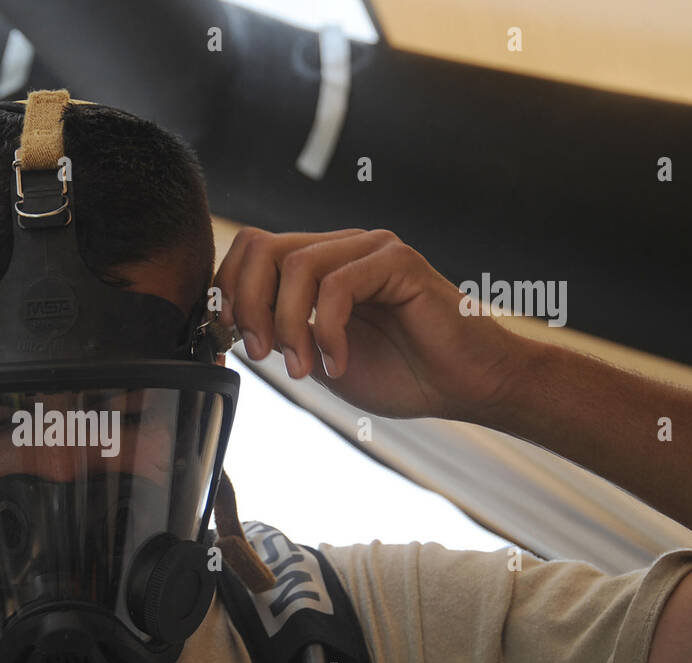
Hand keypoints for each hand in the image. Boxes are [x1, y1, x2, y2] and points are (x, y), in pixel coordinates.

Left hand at [213, 228, 528, 420]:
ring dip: (287, 325)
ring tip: (301, 367)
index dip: (228, 291)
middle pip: (262, 246)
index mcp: (319, 264)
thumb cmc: (400, 374)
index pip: (251, 249)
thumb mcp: (318, 358)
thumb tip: (232, 326)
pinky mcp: (398, 262)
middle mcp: (341, 247)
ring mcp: (371, 249)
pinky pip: (337, 285)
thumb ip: (280, 335)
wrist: (463, 386)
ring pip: (296, 265)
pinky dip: (326, 331)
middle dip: (247, 305)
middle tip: (261, 353)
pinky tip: (337, 364)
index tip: (230, 340)